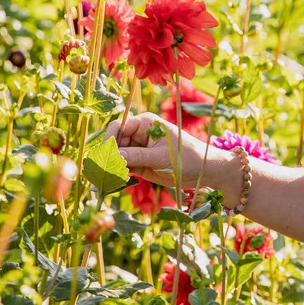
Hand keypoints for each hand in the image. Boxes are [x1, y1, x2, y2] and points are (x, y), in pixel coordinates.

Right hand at [106, 111, 237, 202]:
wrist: (202, 171)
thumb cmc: (186, 158)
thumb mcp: (161, 157)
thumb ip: (137, 156)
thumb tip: (113, 157)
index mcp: (145, 123)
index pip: (119, 126)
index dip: (109, 139)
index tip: (104, 155)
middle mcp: (139, 133)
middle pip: (115, 142)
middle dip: (108, 155)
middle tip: (101, 171)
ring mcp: (138, 149)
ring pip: (117, 156)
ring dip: (111, 166)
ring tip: (105, 178)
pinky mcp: (140, 163)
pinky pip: (123, 167)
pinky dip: (118, 173)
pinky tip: (115, 181)